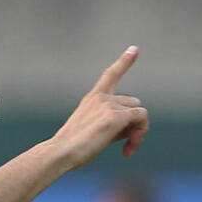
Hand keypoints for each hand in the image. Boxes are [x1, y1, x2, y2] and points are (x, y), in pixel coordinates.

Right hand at [50, 46, 148, 167]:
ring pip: (139, 111)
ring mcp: (108, 105)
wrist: (60, 153)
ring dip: (138, 130)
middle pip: (133, 102)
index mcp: (92, 99)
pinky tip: (128, 150)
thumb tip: (134, 127)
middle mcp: (101, 98)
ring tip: (126, 148)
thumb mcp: (90, 130)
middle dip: (133, 122)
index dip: (124, 62)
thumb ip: (111, 122)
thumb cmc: (71, 148)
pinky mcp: (115, 116)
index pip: (110, 75)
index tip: (134, 49)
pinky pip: (142, 119)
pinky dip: (140, 134)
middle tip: (125, 142)